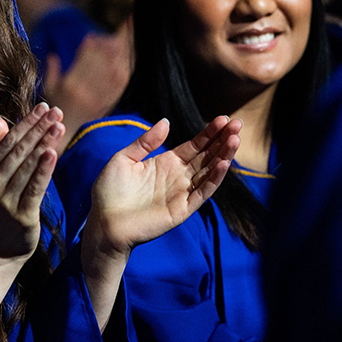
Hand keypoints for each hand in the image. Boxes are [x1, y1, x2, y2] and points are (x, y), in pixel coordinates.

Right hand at [0, 103, 65, 262]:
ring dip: (44, 144)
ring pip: (28, 167)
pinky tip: (52, 154)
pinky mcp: (22, 216)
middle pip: (19, 151)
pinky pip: (35, 189)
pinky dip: (43, 170)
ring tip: (58, 126)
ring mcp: (6, 201)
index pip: (8, 142)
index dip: (26, 123)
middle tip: (56, 111)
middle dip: (38, 129)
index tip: (42, 106)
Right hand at [42, 22, 132, 148]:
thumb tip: (53, 54)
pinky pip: (120, 85)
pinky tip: (130, 59)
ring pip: (116, 70)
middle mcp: (85, 90)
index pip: (86, 57)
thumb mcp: (47, 90)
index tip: (97, 35)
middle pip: (105, 60)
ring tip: (132, 37)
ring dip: (125, 52)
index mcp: (69, 84)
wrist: (62, 139)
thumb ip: (51, 70)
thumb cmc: (52, 113)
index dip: (94, 44)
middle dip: (117, 41)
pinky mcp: (107, 104)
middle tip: (128, 24)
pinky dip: (126, 70)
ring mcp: (98, 98)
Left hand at [83, 116, 240, 274]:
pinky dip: (214, 179)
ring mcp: (182, 193)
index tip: (223, 118)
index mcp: (165, 163)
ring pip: (209, 172)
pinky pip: (202, 192)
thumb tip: (166, 122)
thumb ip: (145, 142)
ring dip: (224, 156)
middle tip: (238, 123)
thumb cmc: (108, 192)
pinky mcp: (182, 209)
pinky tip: (223, 163)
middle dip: (223, 140)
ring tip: (235, 139)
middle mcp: (178, 177)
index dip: (209, 133)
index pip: (194, 145)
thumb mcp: (123, 159)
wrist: (103, 224)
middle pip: (206, 155)